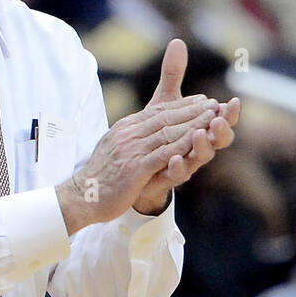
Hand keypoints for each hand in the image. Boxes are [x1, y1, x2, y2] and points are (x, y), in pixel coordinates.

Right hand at [55, 89, 220, 234]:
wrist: (81, 197)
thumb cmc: (101, 176)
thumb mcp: (114, 146)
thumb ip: (132, 134)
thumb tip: (144, 126)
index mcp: (125, 128)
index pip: (157, 111)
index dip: (182, 104)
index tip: (201, 99)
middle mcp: (128, 134)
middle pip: (165, 117)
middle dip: (192, 109)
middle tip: (214, 103)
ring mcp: (131, 151)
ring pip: (167, 132)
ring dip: (193, 123)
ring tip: (213, 117)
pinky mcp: (135, 169)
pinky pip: (163, 154)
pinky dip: (182, 145)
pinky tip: (197, 141)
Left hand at [132, 39, 238, 214]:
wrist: (137, 166)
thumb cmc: (158, 133)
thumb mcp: (164, 102)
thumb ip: (173, 76)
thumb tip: (178, 41)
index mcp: (201, 127)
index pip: (222, 119)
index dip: (230, 113)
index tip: (233, 101)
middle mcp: (198, 146)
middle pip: (218, 140)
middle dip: (221, 130)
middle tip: (219, 119)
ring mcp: (185, 162)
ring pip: (201, 157)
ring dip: (202, 146)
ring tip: (199, 134)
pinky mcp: (167, 177)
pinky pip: (177, 175)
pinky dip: (178, 167)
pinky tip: (174, 159)